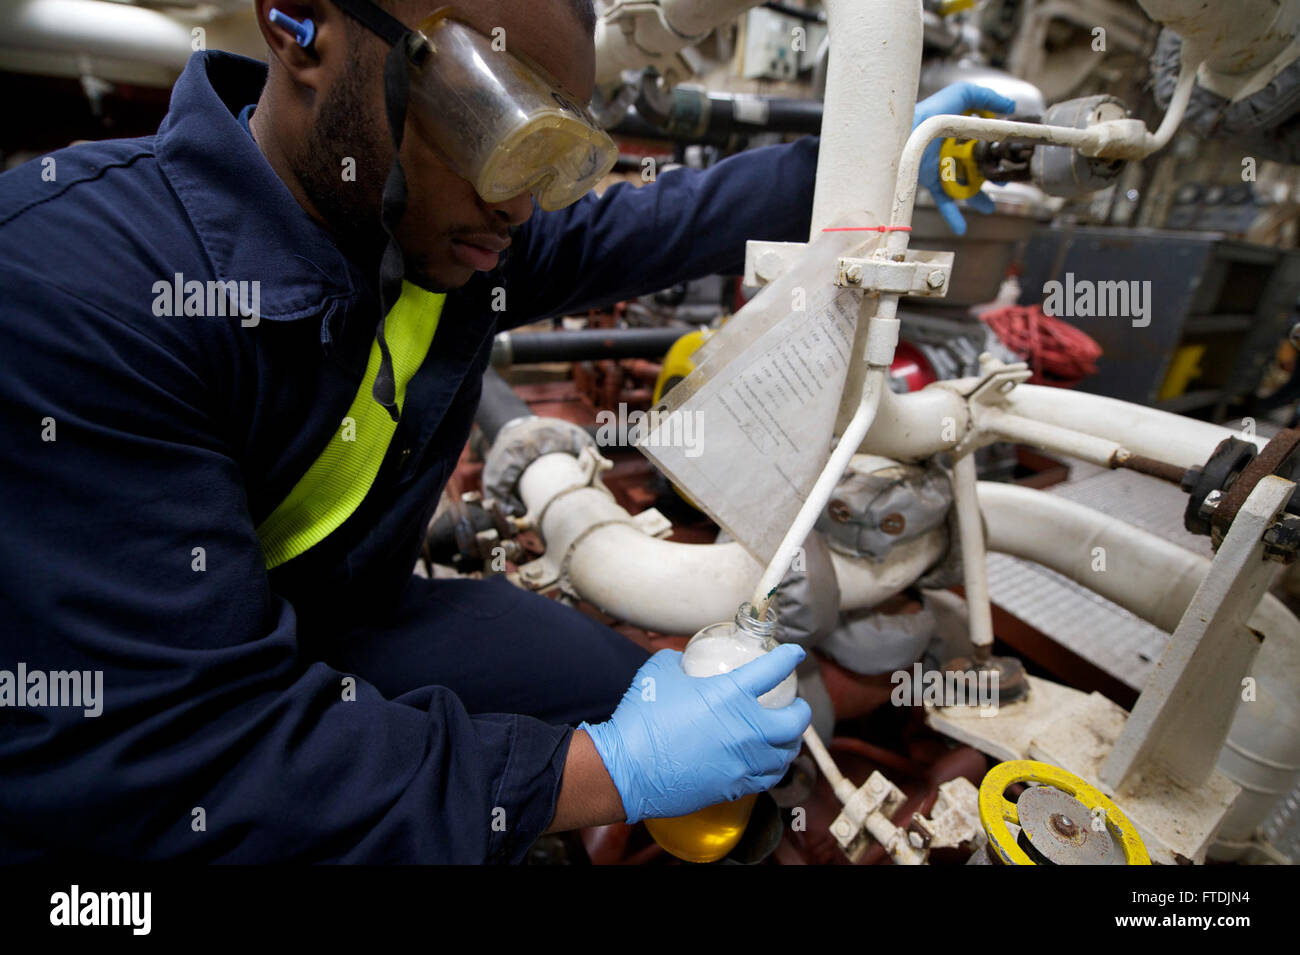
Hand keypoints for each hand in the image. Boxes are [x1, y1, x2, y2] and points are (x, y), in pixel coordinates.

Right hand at [581, 645, 811, 823]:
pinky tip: (767, 763)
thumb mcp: (659, 673)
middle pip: (794, 721)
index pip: (773, 670)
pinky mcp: (734, 787)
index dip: (789, 659)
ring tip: (785, 737)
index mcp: (731, 695)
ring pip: (785, 754)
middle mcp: (746, 730)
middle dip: (801, 711)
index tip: (795, 655)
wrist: (627, 770)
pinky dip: (773, 767)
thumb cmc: (642, 719)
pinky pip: (766, 778)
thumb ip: (678, 661)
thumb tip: (683, 659)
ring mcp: (743, 762)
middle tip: (795, 705)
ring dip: (790, 742)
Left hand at [914, 82, 1016, 234]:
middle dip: (992, 174)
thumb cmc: (927, 113)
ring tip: (989, 207)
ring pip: (964, 185)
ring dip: (977, 198)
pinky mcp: (930, 180)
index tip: (1010, 152)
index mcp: (960, 129)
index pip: (983, 138)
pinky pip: (944, 200)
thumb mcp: (960, 96)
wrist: (901, 137)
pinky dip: (953, 215)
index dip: (997, 145)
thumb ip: (985, 97)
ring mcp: (941, 165)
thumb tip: (1009, 105)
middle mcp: (951, 148)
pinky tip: (962, 228)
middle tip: (1004, 180)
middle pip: (976, 164)